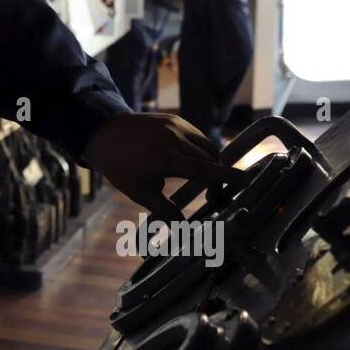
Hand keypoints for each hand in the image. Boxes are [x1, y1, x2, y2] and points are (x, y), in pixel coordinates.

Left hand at [83, 113, 249, 219]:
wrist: (102, 131)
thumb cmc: (119, 166)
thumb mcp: (139, 192)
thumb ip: (165, 210)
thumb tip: (184, 231)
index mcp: (164, 159)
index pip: (204, 170)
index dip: (227, 177)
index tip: (246, 181)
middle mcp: (174, 139)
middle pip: (210, 159)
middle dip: (218, 178)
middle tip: (213, 197)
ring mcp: (175, 125)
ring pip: (207, 145)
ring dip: (212, 163)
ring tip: (204, 181)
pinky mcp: (174, 118)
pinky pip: (197, 135)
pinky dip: (201, 149)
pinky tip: (191, 162)